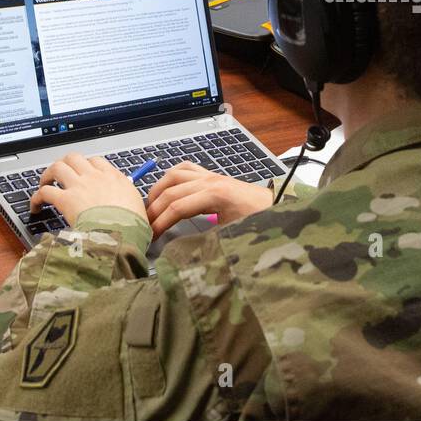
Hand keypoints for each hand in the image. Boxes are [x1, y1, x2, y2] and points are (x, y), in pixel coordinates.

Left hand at [31, 153, 147, 226]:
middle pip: (74, 158)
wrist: (122, 232)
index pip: (96, 161)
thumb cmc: (133, 225)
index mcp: (114, 177)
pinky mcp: (66, 199)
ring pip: (57, 167)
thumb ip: (129, 201)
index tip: (83, 174)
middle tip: (60, 174)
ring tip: (45, 183)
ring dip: (48, 174)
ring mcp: (79, 186)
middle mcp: (95, 177)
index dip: (86, 166)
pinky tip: (36, 206)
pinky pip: (45, 191)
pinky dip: (37, 197)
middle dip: (64, 164)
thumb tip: (129, 205)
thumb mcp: (138, 207)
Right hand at [145, 161, 272, 234]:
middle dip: (154, 210)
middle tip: (145, 227)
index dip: (160, 223)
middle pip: (171, 191)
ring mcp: (210, 174)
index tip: (150, 237)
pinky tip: (164, 188)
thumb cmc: (258, 220)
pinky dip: (170, 177)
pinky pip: (186, 168)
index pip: (177, 207)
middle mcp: (210, 180)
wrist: (276, 206)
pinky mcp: (212, 175)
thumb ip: (207, 239)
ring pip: (174, 175)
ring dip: (157, 190)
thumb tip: (183, 251)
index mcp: (215, 194)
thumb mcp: (232, 233)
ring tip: (149, 209)